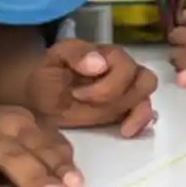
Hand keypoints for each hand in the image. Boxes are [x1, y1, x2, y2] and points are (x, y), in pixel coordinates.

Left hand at [25, 41, 157, 137]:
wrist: (39, 96)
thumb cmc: (48, 74)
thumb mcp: (56, 57)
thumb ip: (78, 55)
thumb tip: (100, 64)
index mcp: (110, 56)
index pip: (126, 67)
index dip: (106, 85)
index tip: (77, 94)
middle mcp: (124, 72)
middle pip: (145, 82)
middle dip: (122, 98)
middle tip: (93, 107)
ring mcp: (126, 92)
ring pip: (146, 99)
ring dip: (136, 113)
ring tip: (119, 127)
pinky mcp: (123, 111)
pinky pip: (143, 115)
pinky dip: (140, 123)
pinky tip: (127, 131)